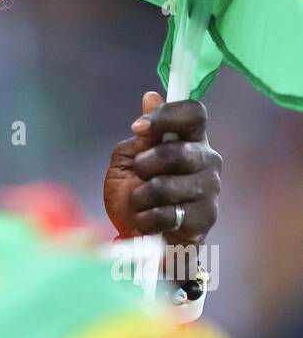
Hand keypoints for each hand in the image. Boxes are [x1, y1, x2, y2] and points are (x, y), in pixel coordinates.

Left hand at [103, 91, 220, 243]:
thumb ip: (141, 136)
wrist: (138, 240)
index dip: (168, 115)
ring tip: (141, 203)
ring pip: (166, 185)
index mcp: (190, 140)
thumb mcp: (127, 162)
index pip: (194, 113)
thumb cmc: (133, 197)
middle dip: (145, 164)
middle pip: (176, 150)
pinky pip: (166, 214)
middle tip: (138, 173)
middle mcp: (207, 160)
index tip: (139, 126)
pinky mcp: (205, 218)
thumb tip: (151, 97)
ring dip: (141, 196)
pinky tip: (149, 222)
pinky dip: (146, 219)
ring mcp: (210, 189)